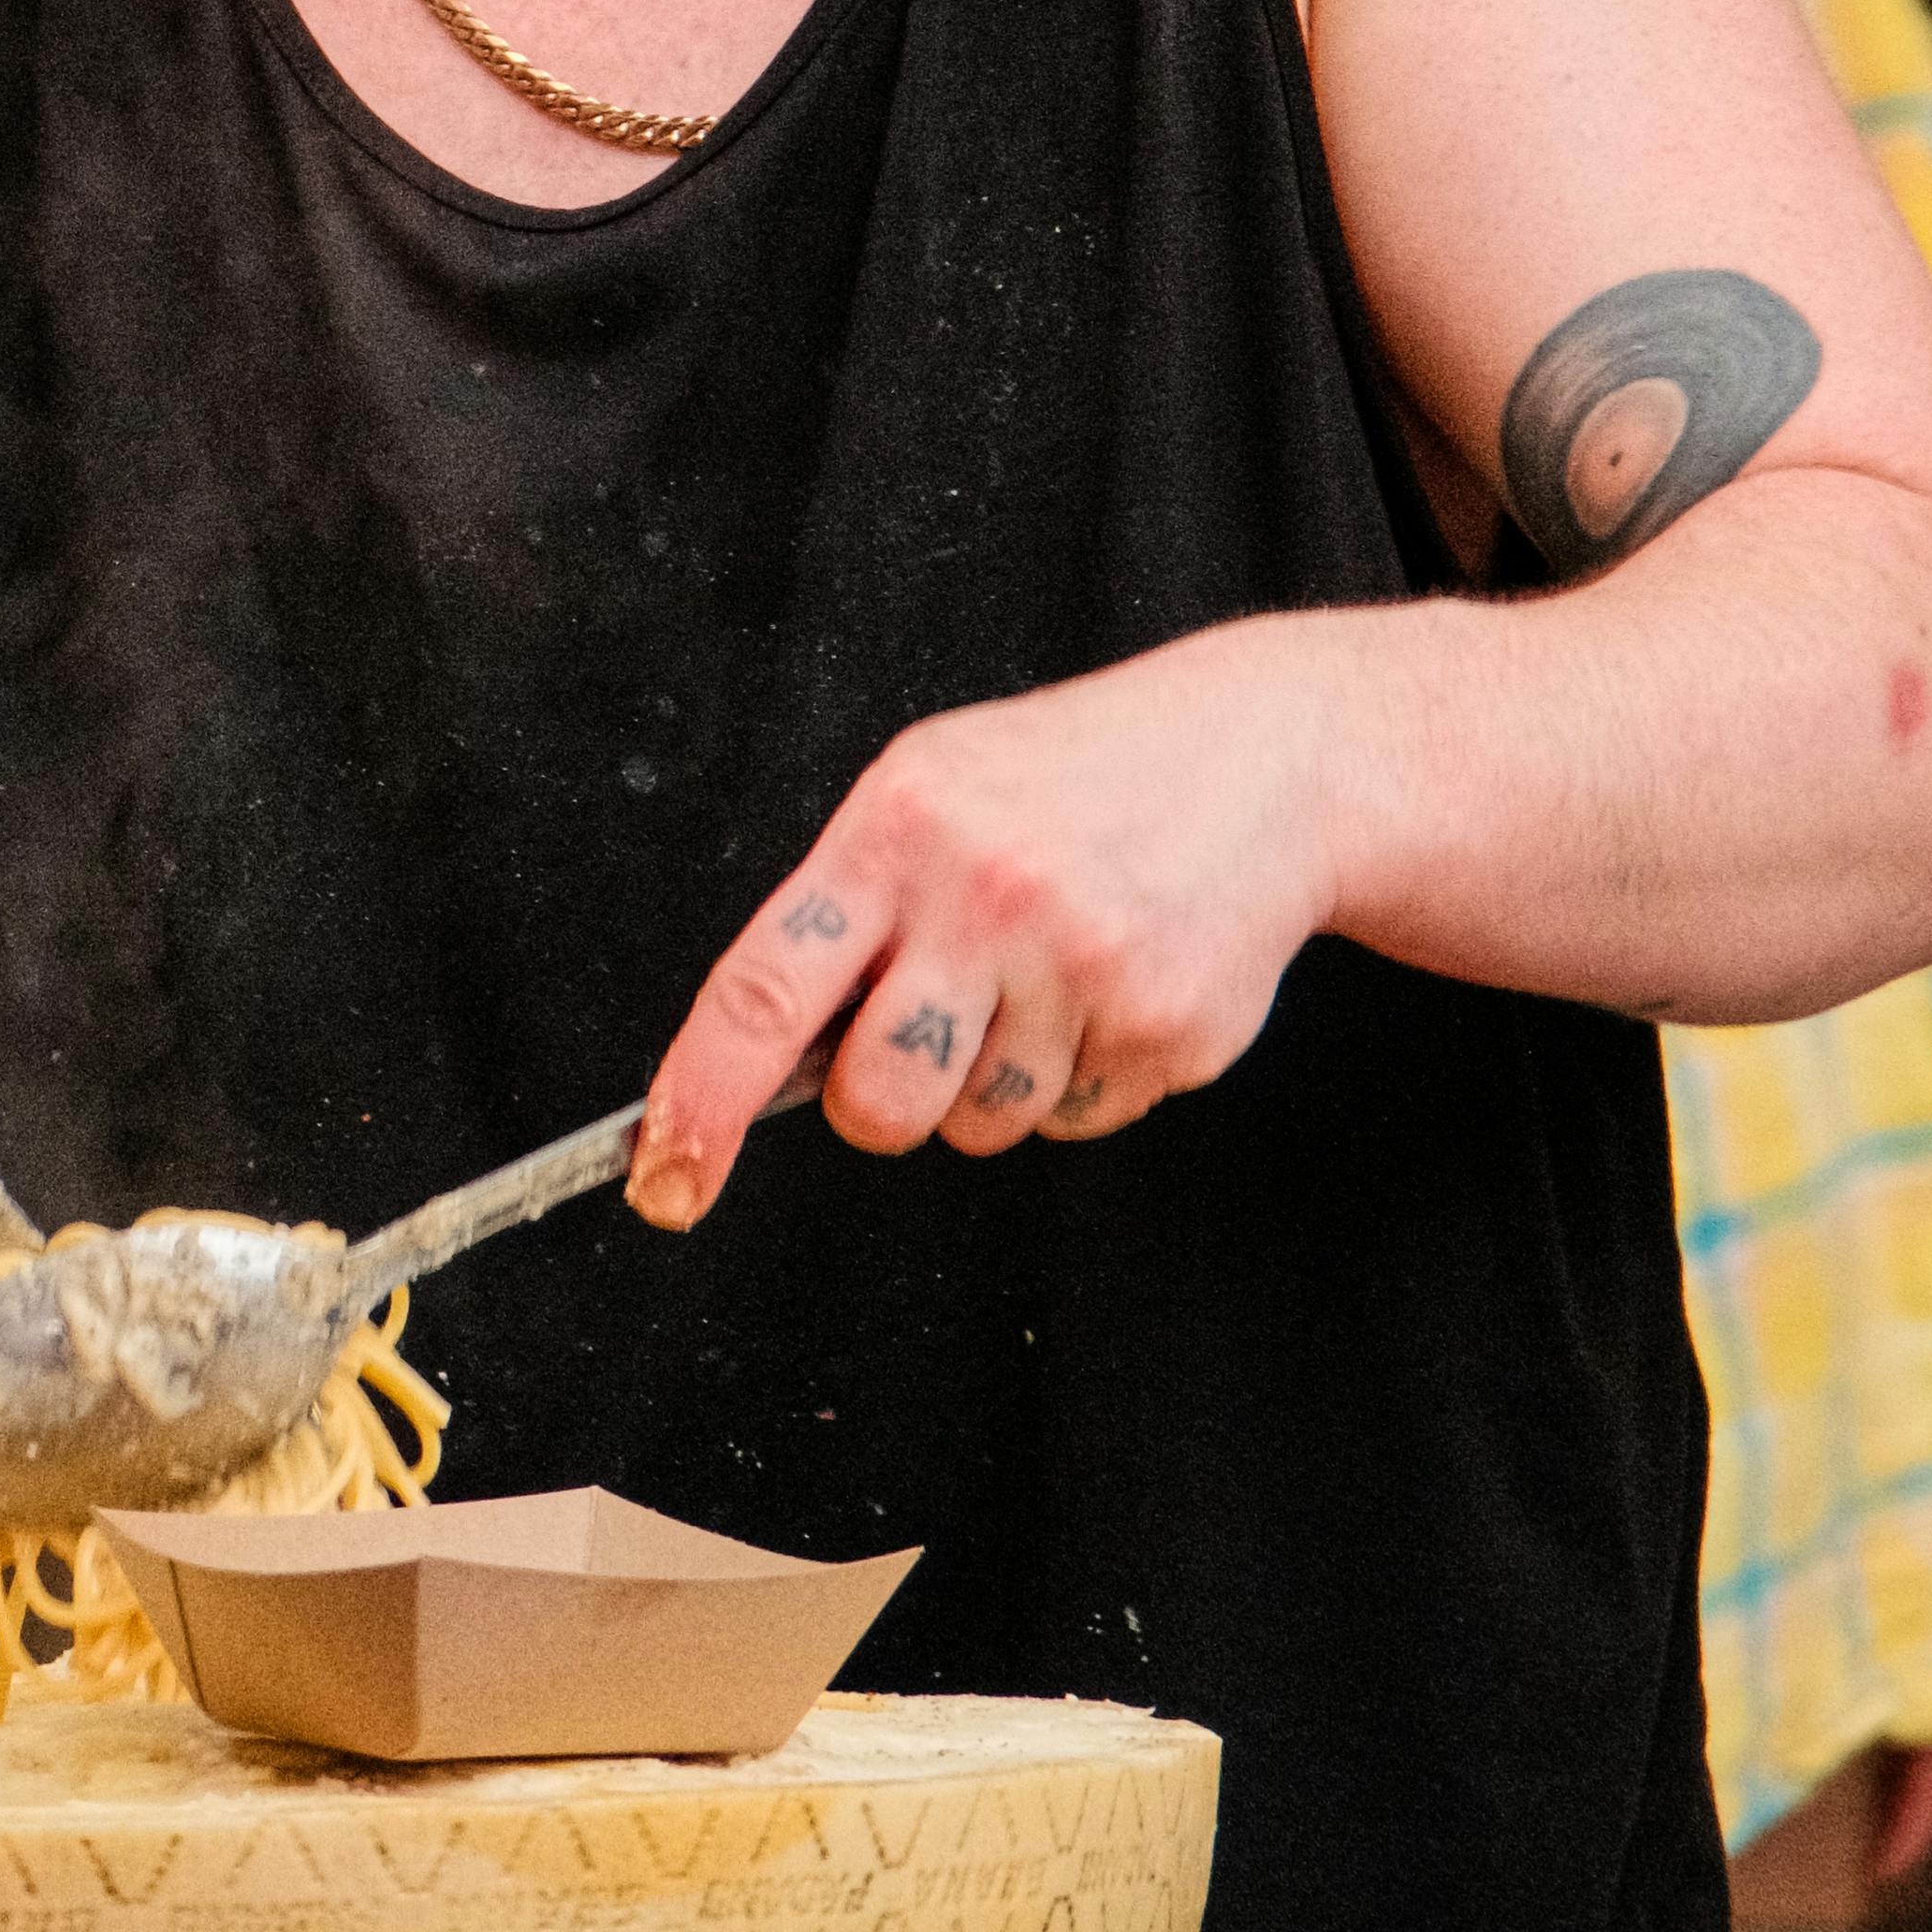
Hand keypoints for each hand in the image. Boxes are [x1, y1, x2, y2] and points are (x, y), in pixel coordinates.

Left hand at [633, 624, 1345, 1226]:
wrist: (1266, 755)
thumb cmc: (1069, 780)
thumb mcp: (932, 790)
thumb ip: (849, 909)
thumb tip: (760, 1060)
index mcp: (898, 830)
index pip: (762, 989)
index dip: (701, 1099)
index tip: (666, 1176)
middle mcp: (985, 897)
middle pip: (878, 1103)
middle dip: (888, 1100)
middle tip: (936, 1025)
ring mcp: (1083, 966)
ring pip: (982, 1126)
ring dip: (998, 1081)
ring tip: (1050, 972)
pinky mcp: (1165, 1028)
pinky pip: (1077, 1121)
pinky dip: (1083, 1076)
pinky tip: (1113, 984)